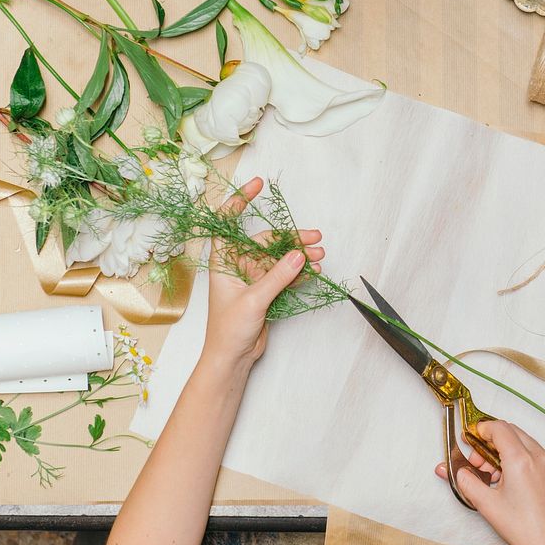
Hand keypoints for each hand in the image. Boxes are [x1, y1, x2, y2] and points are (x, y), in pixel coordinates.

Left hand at [202, 177, 324, 367]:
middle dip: (291, 238)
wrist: (231, 359)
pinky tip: (313, 270)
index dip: (240, 201)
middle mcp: (238, 265)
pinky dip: (299, 271)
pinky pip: (285, 274)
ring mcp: (253, 278)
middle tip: (315, 237)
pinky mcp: (266, 291)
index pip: (228, 223)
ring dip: (299, 256)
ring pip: (279, 258)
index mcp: (224, 261)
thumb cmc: (228, 331)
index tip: (257, 185)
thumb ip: (278, 277)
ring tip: (320, 255)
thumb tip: (298, 254)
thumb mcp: (254, 300)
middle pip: (266, 241)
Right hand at [434, 420, 544, 544]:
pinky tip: (511, 480)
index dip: (482, 430)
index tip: (472, 438)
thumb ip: (466, 481)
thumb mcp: (486, 504)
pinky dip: (521, 458)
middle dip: (492, 441)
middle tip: (479, 461)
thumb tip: (455, 470)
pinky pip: (536, 454)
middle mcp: (539, 457)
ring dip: (506, 449)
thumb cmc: (522, 529)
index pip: (499, 428)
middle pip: (512, 431)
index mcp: (521, 460)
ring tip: (494, 474)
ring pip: (525, 442)